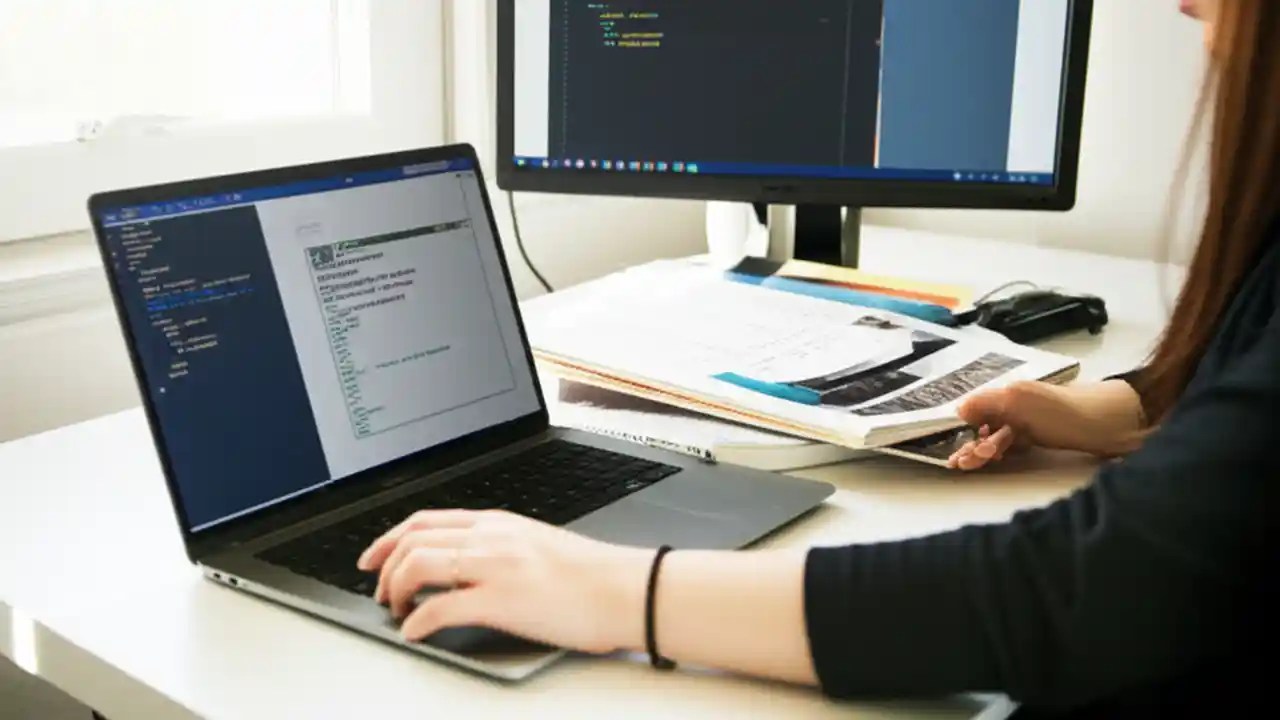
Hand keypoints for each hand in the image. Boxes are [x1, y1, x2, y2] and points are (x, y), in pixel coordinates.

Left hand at [356, 510, 651, 652]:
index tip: (373, 557)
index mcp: (497, 523)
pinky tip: (415, 632)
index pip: (426, 520)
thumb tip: (468, 567)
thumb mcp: (536, 545)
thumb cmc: (592, 575)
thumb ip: (500, 548)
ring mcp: (493, 566)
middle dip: (384, 567)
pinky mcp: (500, 600)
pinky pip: (438, 607)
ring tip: (396, 611)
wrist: (625, 589)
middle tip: (380, 593)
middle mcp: (490, 537)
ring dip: (395, 591)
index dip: (389, 539)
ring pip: (417, 564)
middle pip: (412, 539)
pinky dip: (416, 620)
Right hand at [948, 380, 1147, 470]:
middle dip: (971, 445)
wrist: (1115, 425)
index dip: (963, 431)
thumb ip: (987, 402)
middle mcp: (1016, 406)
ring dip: (984, 452)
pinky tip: (997, 461)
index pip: (974, 411)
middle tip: (964, 463)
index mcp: (1008, 395)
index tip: (957, 452)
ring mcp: (1030, 423)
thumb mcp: (1021, 401)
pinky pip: (1013, 446)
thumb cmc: (1067, 413)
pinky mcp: (1043, 438)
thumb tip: (958, 409)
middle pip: (983, 427)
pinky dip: (1002, 454)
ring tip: (974, 464)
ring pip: (996, 438)